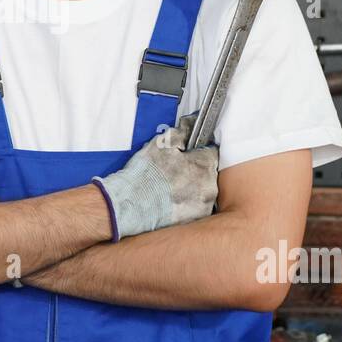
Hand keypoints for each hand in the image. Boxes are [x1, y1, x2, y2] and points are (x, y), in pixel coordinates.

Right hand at [92, 113, 218, 240]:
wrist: (129, 205)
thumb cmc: (145, 174)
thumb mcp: (162, 144)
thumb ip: (183, 130)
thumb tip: (193, 122)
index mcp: (205, 165)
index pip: (211, 152)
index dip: (197, 151)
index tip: (188, 154)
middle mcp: (210, 187)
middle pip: (208, 173)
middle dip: (195, 170)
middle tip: (174, 171)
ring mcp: (203, 206)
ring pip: (202, 191)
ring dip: (191, 187)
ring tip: (169, 187)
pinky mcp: (194, 220)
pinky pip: (195, 206)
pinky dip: (185, 202)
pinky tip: (170, 200)